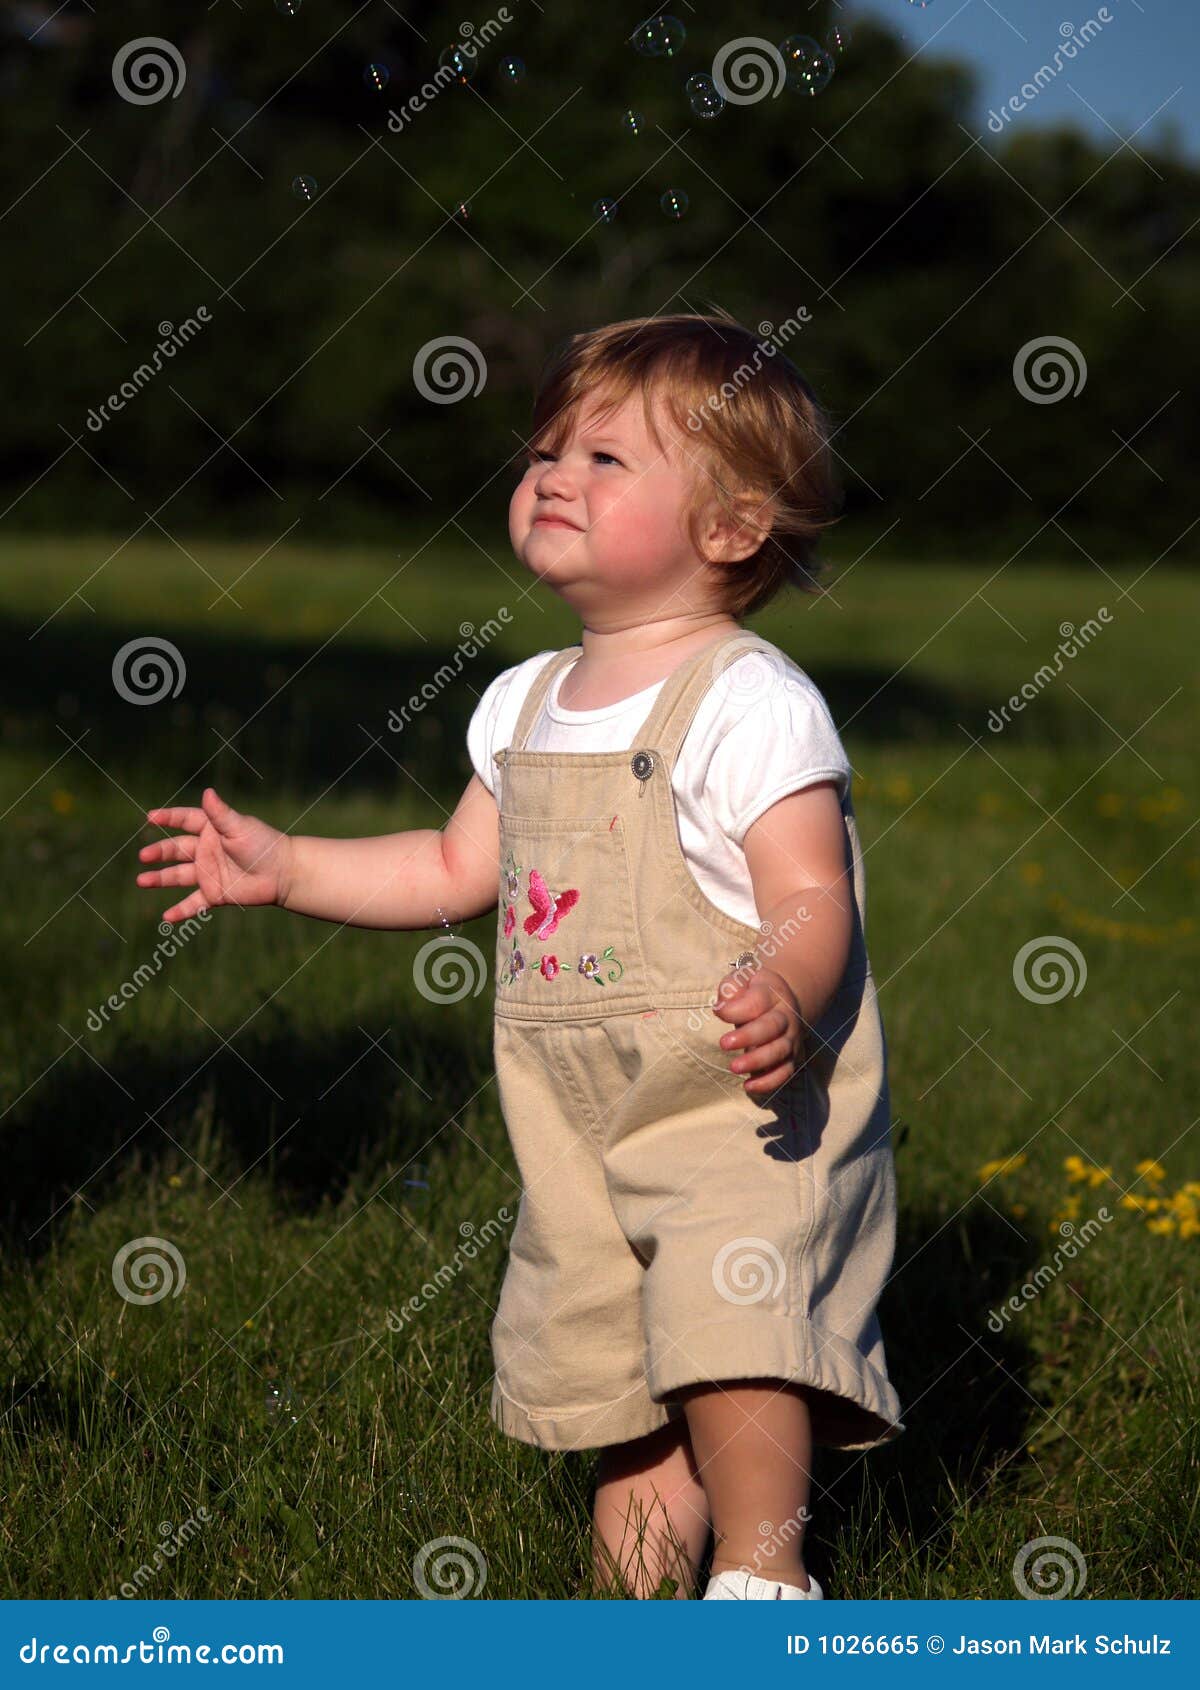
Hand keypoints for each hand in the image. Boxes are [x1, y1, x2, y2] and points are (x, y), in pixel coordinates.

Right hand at [136, 786, 294, 923]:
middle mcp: (206, 851)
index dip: (168, 818)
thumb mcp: (240, 827)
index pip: (185, 820)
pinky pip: (194, 903)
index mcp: (212, 830)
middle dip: (159, 852)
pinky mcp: (215, 894)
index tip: (150, 817)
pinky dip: (181, 911)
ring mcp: (209, 873)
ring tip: (141, 881)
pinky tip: (166, 918)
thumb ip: (220, 814)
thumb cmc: (264, 845)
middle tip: (144, 856)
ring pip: (178, 876)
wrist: (283, 873)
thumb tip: (207, 791)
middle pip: (176, 849)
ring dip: (160, 879)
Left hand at [712, 965, 806, 1094]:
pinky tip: (748, 1086)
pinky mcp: (791, 1058)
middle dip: (748, 1037)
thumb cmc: (754, 991)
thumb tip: (721, 1008)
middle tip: (724, 1044)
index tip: (718, 1012)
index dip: (737, 1009)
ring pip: (779, 1051)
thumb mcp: (743, 979)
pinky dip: (769, 1082)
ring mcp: (791, 1038)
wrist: (784, 1001)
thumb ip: (731, 988)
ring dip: (757, 1061)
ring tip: (734, 1067)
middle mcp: (786, 1016)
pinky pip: (784, 1073)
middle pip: (772, 1026)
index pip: (757, 1001)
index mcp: (773, 993)